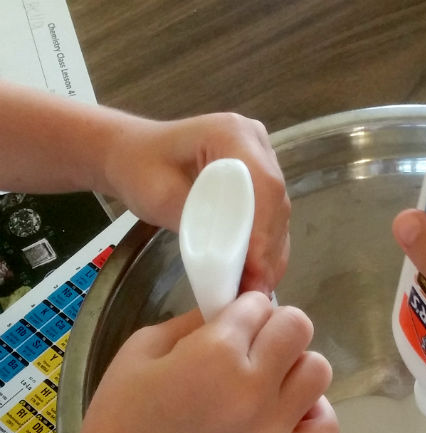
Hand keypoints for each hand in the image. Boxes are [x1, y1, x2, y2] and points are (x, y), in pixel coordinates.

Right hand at [67, 292, 337, 432]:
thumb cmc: (123, 414)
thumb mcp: (144, 347)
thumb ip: (194, 319)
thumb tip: (236, 307)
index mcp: (215, 354)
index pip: (259, 306)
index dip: (244, 309)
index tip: (231, 324)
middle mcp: (253, 388)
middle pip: (299, 328)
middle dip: (276, 327)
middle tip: (254, 347)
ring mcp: (272, 430)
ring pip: (318, 372)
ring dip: (297, 367)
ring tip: (269, 382)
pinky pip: (326, 427)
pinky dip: (314, 412)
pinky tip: (288, 411)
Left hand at [103, 112, 289, 293]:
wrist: (132, 154)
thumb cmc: (139, 169)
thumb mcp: (160, 196)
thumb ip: (197, 222)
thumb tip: (230, 262)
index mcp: (233, 135)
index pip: (263, 186)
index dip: (264, 232)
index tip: (255, 272)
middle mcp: (257, 144)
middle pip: (276, 204)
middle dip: (268, 251)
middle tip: (256, 290)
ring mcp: (263, 162)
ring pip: (278, 215)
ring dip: (271, 254)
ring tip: (256, 288)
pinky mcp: (260, 182)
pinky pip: (272, 219)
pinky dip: (266, 250)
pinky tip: (257, 275)